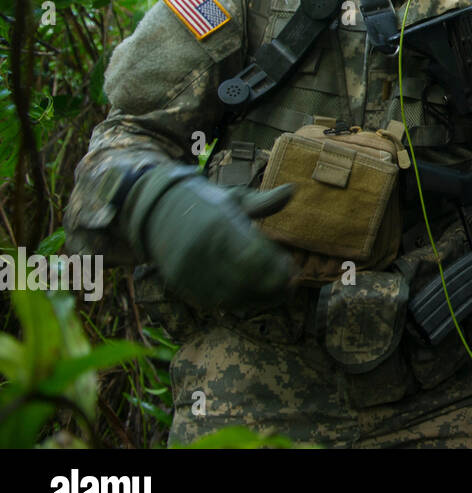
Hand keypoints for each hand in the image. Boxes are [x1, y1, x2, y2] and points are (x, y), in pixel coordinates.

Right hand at [124, 165, 295, 308]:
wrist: (156, 211)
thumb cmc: (206, 203)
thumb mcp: (234, 197)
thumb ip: (263, 201)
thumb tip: (293, 190)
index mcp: (219, 225)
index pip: (254, 256)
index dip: (277, 269)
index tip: (293, 270)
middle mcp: (202, 249)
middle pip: (245, 279)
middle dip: (272, 286)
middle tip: (291, 284)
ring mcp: (188, 268)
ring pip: (230, 295)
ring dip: (258, 298)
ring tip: (277, 292)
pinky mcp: (179, 282)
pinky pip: (213, 301)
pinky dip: (237, 301)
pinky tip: (253, 294)